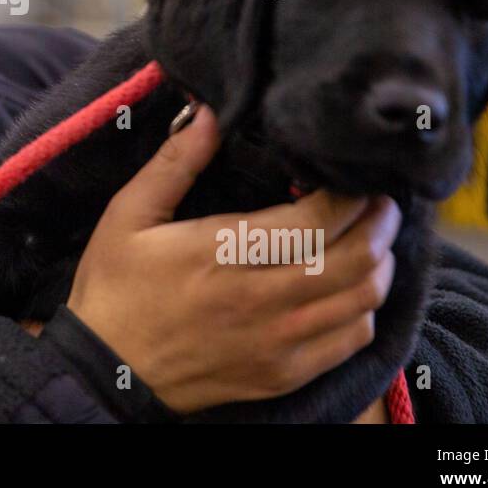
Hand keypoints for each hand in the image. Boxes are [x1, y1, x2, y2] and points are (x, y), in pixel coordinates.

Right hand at [65, 104, 400, 414]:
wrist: (107, 372)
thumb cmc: (115, 288)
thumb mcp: (129, 214)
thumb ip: (175, 162)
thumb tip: (209, 113)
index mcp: (226, 252)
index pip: (319, 219)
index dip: (351, 194)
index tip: (354, 176)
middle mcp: (262, 300)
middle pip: (358, 259)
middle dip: (380, 223)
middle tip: (379, 201)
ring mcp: (277, 343)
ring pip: (363, 301)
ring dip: (379, 265)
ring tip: (371, 241)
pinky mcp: (283, 374)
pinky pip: (349, 341)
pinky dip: (364, 311)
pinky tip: (349, 292)